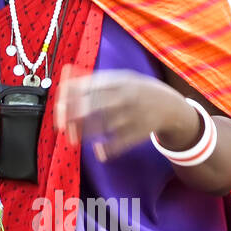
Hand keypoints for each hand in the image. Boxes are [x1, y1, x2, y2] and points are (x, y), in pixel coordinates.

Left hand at [54, 64, 203, 161]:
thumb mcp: (120, 78)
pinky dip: (106, 149)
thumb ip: (94, 81)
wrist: (171, 106)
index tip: (59, 108)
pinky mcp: (139, 132)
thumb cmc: (137, 91)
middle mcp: (124, 96)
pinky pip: (118, 143)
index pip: (85, 86)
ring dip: (83, 134)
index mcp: (116, 81)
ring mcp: (133, 115)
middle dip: (71, 117)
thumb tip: (65, 80)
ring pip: (101, 126)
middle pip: (91, 106)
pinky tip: (98, 151)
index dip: (68, 98)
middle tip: (61, 126)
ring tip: (74, 137)